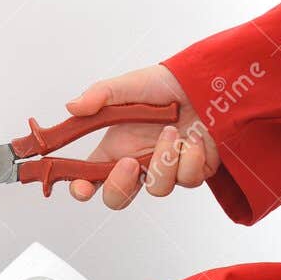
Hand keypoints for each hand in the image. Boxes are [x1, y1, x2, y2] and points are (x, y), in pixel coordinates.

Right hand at [66, 63, 218, 208]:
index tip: (82, 188)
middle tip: (130, 163)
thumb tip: (72, 107)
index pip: (91, 176)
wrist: (208, 82)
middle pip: (118, 197)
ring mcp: (167, 169)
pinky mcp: (194, 171)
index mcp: (117, 145)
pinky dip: (191, 157)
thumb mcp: (130, 84)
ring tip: (172, 130)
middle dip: (120, 187)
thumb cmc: (167, 83)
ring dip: (165, 159)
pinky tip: (194, 137)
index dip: (82, 188)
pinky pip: (188, 179)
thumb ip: (101, 95)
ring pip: (158, 189)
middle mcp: (139, 161)